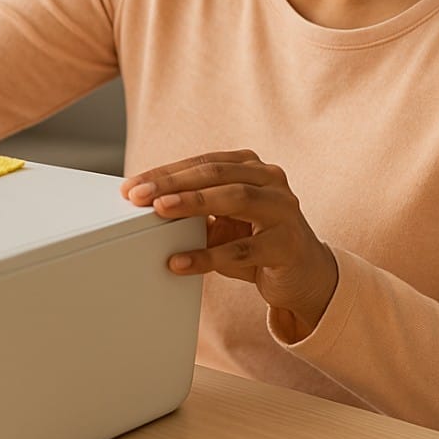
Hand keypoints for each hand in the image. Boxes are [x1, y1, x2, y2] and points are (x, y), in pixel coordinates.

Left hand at [121, 149, 339, 339]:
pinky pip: (243, 249)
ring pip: (235, 198)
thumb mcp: (224, 223)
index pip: (203, 163)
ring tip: (159, 212)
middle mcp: (271, 180)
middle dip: (173, 183)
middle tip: (139, 196)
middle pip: (216, 174)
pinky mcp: (287, 244)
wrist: (305, 275)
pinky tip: (180, 262)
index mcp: (252, 167)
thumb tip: (148, 207)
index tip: (132, 186)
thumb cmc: (258, 242)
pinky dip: (208, 256)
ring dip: (193, 203)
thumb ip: (195, 211)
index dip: (166, 172)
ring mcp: (283, 209)